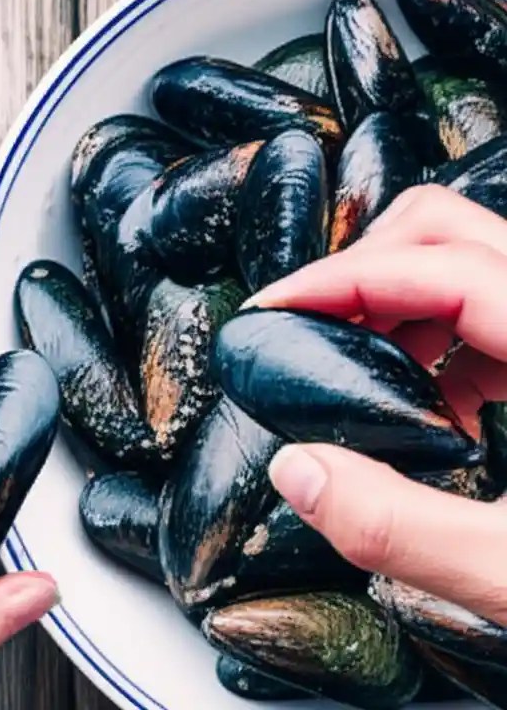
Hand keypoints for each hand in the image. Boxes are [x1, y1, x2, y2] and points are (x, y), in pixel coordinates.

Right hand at [245, 185, 506, 624]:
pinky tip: (420, 415)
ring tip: (348, 376)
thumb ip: (403, 525)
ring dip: (394, 306)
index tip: (272, 312)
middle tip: (301, 331)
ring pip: (469, 267)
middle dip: (362, 268)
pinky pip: (490, 322)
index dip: (339, 277)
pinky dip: (434, 347)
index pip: (438, 264)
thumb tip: (300, 471)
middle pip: (452, 232)